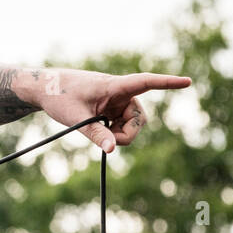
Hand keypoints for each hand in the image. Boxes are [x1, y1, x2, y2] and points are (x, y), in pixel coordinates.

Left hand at [36, 69, 191, 153]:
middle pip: (138, 118)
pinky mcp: (112, 106)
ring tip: (97, 132)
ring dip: (120, 133)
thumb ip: (96, 134)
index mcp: (113, 85)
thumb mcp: (76, 119)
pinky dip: (114, 131)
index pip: (145, 82)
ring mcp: (116, 99)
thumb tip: (114, 150)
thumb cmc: (59, 97)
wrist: (44, 87)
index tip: (187, 82)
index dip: (167, 83)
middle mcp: (120, 91)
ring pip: (132, 123)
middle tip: (109, 142)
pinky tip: (98, 128)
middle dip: (128, 134)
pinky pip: (122, 123)